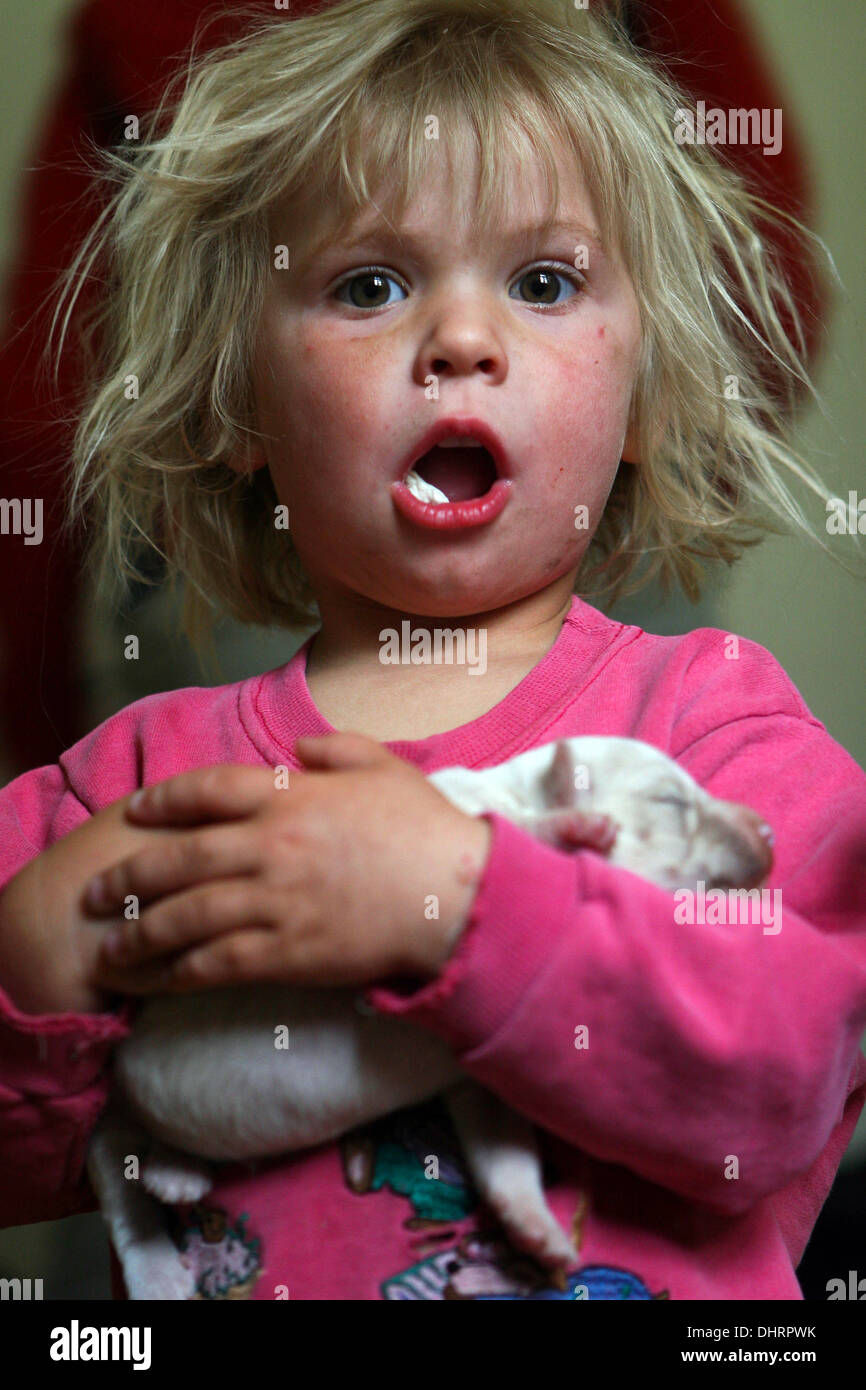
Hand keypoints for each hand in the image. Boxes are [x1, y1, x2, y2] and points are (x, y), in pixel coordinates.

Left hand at [84, 733, 493, 994]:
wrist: (459, 895)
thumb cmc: (426, 828)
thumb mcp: (386, 765)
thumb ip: (336, 747)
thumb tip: (296, 746)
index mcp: (290, 795)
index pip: (206, 790)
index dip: (163, 800)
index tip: (135, 811)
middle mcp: (272, 845)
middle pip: (180, 858)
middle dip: (129, 876)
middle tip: (94, 893)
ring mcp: (277, 901)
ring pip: (188, 916)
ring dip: (141, 933)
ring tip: (111, 947)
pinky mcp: (291, 952)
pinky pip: (222, 962)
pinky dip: (185, 971)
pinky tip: (164, 978)